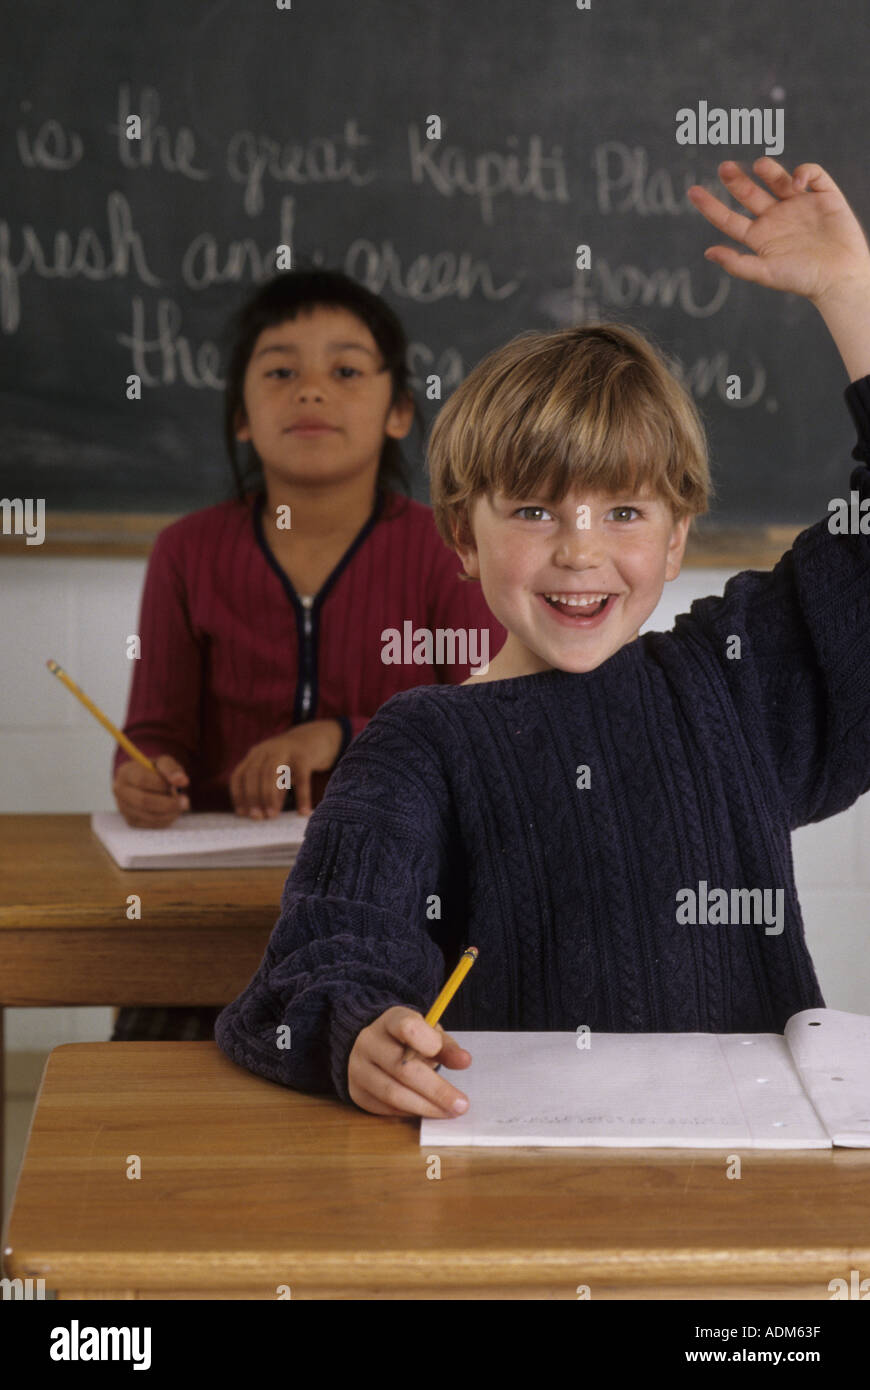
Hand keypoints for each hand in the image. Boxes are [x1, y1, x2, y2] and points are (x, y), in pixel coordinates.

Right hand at [113, 754, 189, 827]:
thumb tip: (182, 781)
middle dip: (168, 803)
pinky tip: (172, 812)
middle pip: (144, 801)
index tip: (179, 786)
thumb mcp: (164, 762)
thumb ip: (172, 768)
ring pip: (148, 815)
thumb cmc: (155, 771)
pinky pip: (150, 824)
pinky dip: (165, 820)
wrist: (145, 782)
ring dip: (169, 813)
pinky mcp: (131, 821)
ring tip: (181, 806)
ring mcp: (123, 807)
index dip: (162, 784)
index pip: (143, 780)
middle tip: (186, 801)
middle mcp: (120, 790)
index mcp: (126, 772)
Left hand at [229, 719, 343, 817]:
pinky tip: (303, 812)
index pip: (239, 775)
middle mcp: (267, 750)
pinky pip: (301, 778)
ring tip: (272, 815)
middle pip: (254, 773)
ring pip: (271, 773)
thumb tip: (265, 814)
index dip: (238, 795)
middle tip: (257, 817)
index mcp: (256, 754)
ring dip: (270, 796)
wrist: (317, 738)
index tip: (242, 814)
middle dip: (253, 797)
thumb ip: (271, 788)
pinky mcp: (304, 756)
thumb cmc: (293, 761)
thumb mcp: (277, 772)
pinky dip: (302, 797)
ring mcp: (286, 750)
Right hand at [348, 1006, 471, 1117]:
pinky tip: (427, 1111)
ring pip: (393, 1093)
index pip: (406, 1027)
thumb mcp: (428, 1035)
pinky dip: (410, 1112)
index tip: (453, 1058)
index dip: (429, 1042)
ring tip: (448, 1112)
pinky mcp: (357, 1092)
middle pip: (403, 1068)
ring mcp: (359, 1068)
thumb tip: (464, 1061)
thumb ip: (446, 1047)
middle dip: (437, 1090)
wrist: (372, 1047)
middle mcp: (369, 1042)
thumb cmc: (408, 1041)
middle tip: (461, 1104)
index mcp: (390, 1020)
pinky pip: (386, 1108)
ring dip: (425, 1107)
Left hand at [688, 159, 869, 305]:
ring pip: (777, 178)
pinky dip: (803, 172)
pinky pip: (811, 174)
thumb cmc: (802, 279)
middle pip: (748, 193)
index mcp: (759, 236)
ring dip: (767, 169)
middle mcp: (775, 217)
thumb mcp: (765, 273)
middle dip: (735, 179)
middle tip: (724, 168)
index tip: (692, 192)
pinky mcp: (823, 195)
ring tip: (759, 166)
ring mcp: (798, 204)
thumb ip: (737, 263)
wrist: (840, 277)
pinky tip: (796, 183)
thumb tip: (708, 252)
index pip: (728, 218)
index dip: (710, 206)